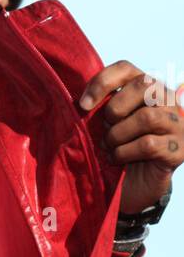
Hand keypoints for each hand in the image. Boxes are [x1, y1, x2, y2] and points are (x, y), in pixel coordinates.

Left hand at [79, 62, 181, 214]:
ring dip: (118, 134)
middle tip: (104, 128)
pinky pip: (149, 144)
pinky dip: (125, 152)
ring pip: (147, 117)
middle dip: (115, 108)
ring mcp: (178, 124)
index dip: (103, 81)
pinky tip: (117, 159)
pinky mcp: (179, 150)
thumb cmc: (116, 150)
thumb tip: (82, 102)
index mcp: (146, 89)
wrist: (131, 187)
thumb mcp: (103, 125)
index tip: (83, 105)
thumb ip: (98, 107)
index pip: (127, 68)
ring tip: (109, 147)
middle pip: (145, 85)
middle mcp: (168, 101)